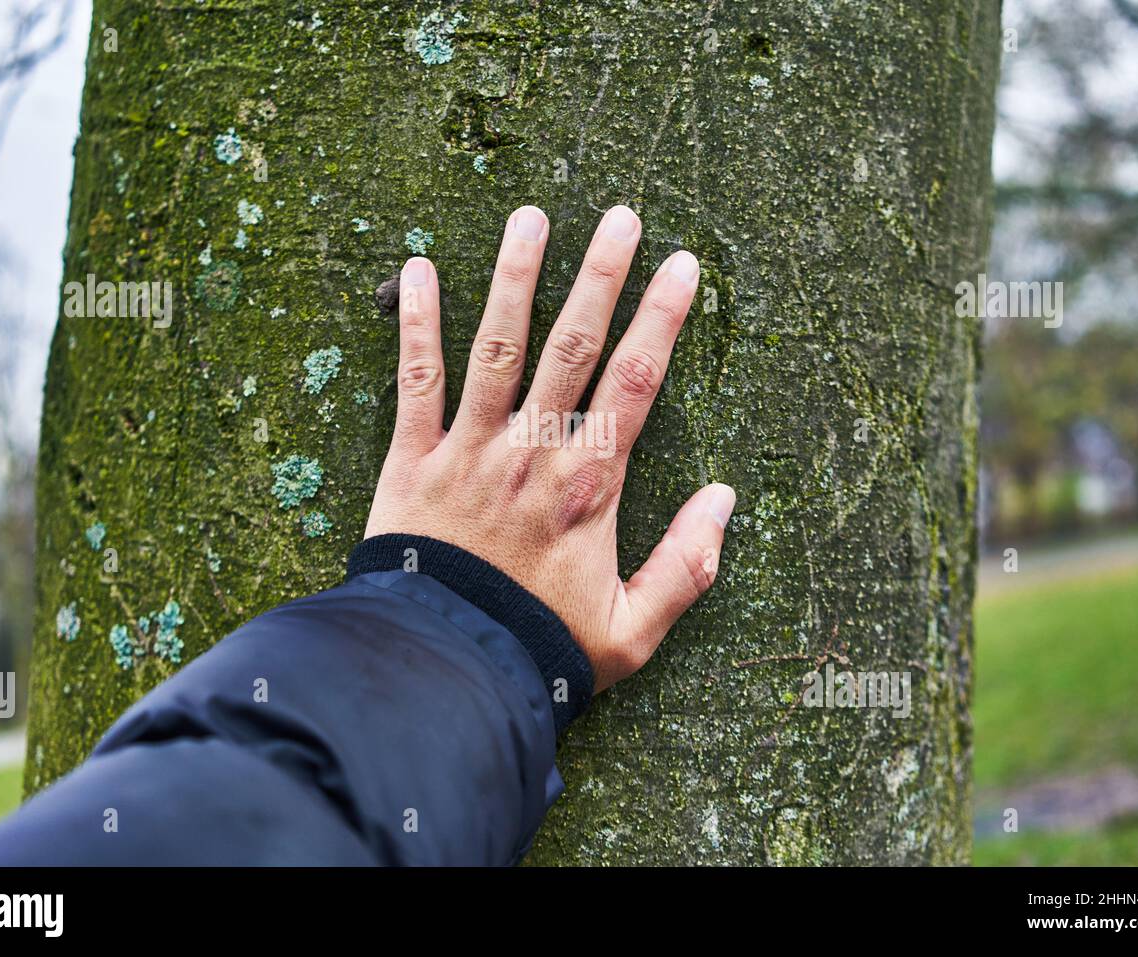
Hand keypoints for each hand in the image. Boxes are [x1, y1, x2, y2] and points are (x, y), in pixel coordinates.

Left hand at [365, 204, 733, 691]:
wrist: (444, 670)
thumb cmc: (541, 650)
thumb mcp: (634, 630)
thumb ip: (687, 565)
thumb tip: (725, 499)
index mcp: (590, 484)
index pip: (636, 382)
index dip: (662, 318)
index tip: (682, 266)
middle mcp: (533, 451)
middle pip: (574, 345)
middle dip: (601, 275)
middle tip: (620, 215)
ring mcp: (470, 449)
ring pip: (499, 345)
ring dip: (516, 276)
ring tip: (531, 217)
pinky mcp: (412, 459)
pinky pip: (415, 380)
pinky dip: (415, 324)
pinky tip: (416, 270)